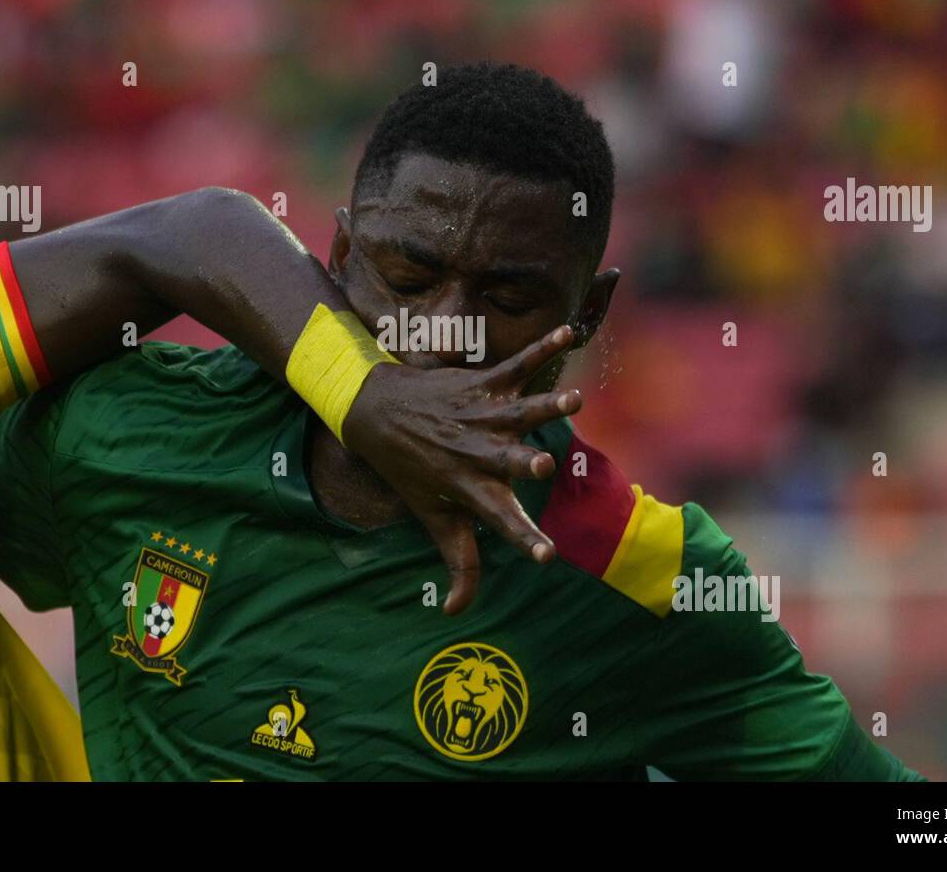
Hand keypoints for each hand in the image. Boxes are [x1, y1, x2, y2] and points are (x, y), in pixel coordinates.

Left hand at [342, 325, 581, 614]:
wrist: (374, 411)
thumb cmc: (411, 471)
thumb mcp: (432, 518)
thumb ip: (457, 562)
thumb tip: (455, 613)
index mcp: (470, 488)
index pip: (500, 521)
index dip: (524, 538)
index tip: (548, 556)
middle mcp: (477, 452)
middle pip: (507, 458)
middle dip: (525, 460)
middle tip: (542, 462)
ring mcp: (480, 414)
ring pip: (518, 409)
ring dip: (545, 404)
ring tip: (573, 399)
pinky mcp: (482, 383)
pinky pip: (516, 363)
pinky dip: (542, 348)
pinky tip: (568, 334)